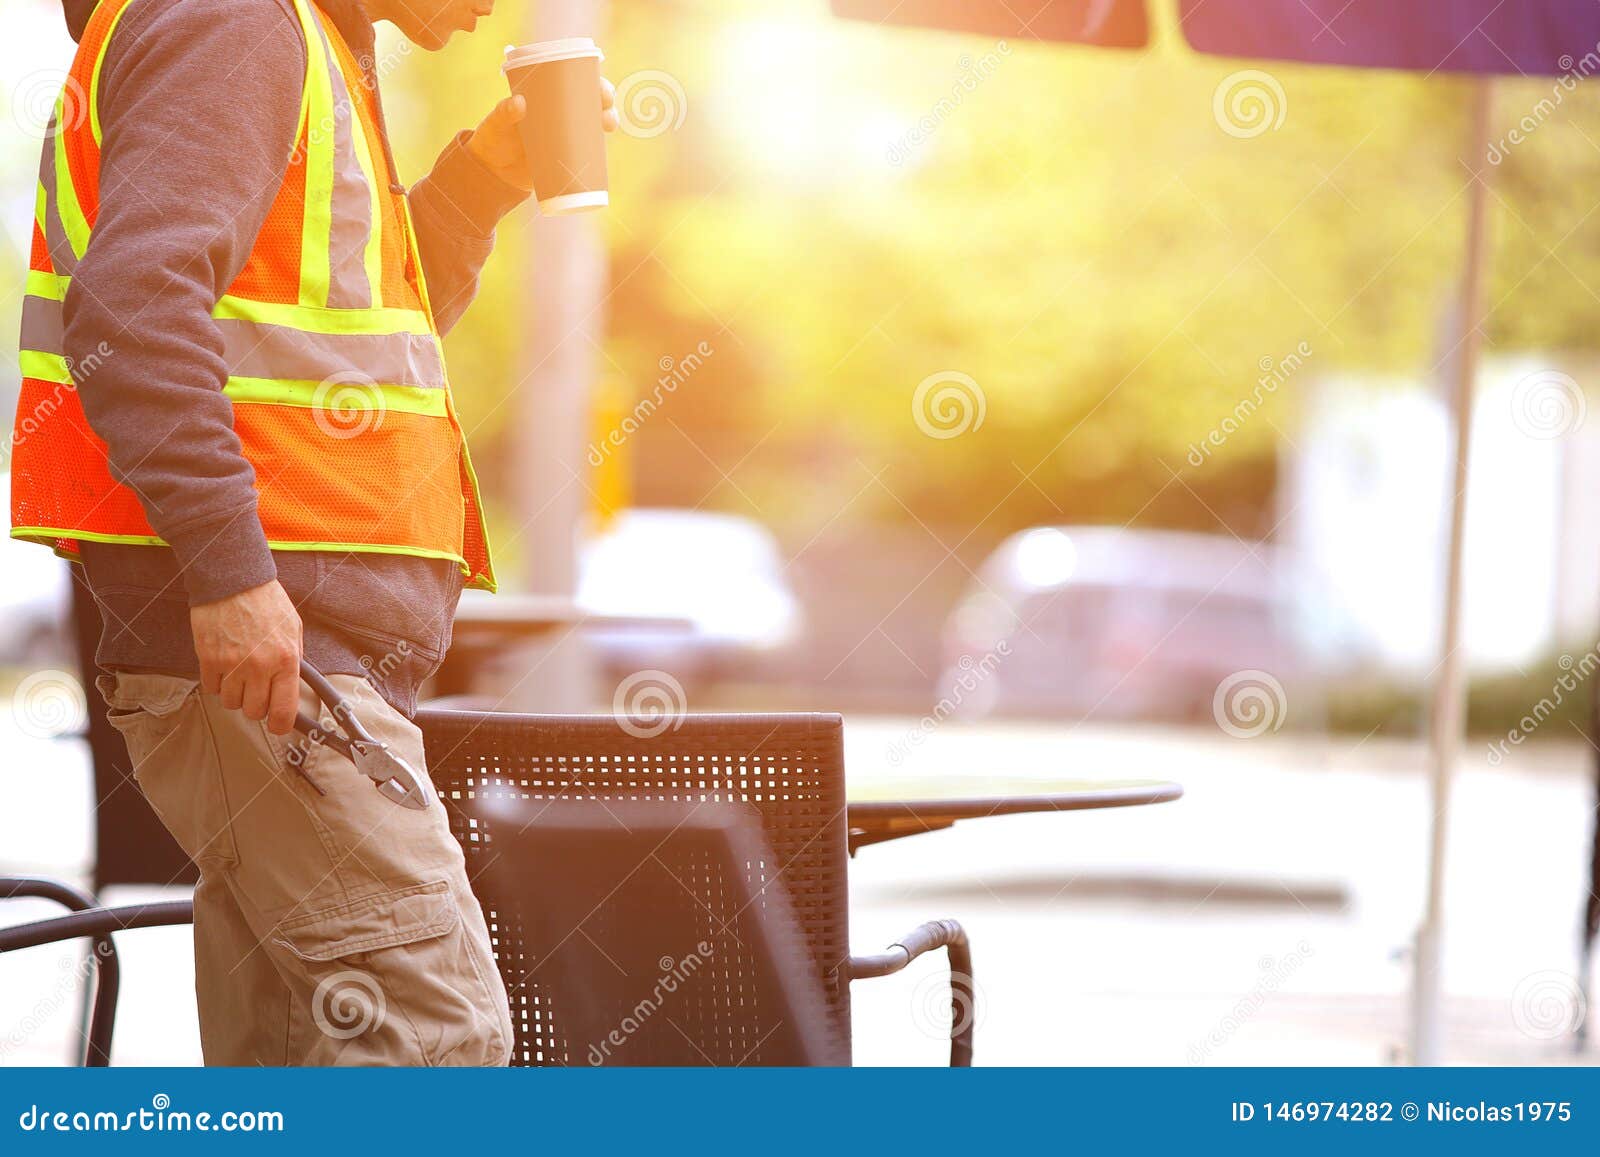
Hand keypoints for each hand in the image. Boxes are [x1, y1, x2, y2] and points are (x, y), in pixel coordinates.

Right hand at [191, 580, 302, 734]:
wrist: (233, 580)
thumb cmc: (266, 602)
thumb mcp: (294, 629)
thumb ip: (293, 660)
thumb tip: (291, 686)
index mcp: (286, 660)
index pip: (283, 710)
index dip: (280, 725)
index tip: (278, 726)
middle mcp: (259, 667)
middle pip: (254, 711)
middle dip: (256, 705)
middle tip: (258, 689)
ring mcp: (232, 665)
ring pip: (231, 703)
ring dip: (236, 694)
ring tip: (240, 674)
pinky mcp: (208, 659)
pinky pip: (212, 689)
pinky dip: (217, 683)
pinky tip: (224, 665)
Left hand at [465, 77, 619, 191]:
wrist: (494, 173)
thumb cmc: (493, 140)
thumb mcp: (495, 124)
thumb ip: (504, 113)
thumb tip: (519, 102)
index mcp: (544, 97)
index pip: (571, 81)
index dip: (589, 78)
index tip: (597, 82)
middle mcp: (559, 113)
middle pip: (589, 100)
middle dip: (604, 100)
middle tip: (605, 105)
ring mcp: (565, 135)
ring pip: (594, 124)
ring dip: (608, 120)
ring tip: (608, 125)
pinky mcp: (567, 157)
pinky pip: (589, 151)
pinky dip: (600, 150)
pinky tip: (607, 148)